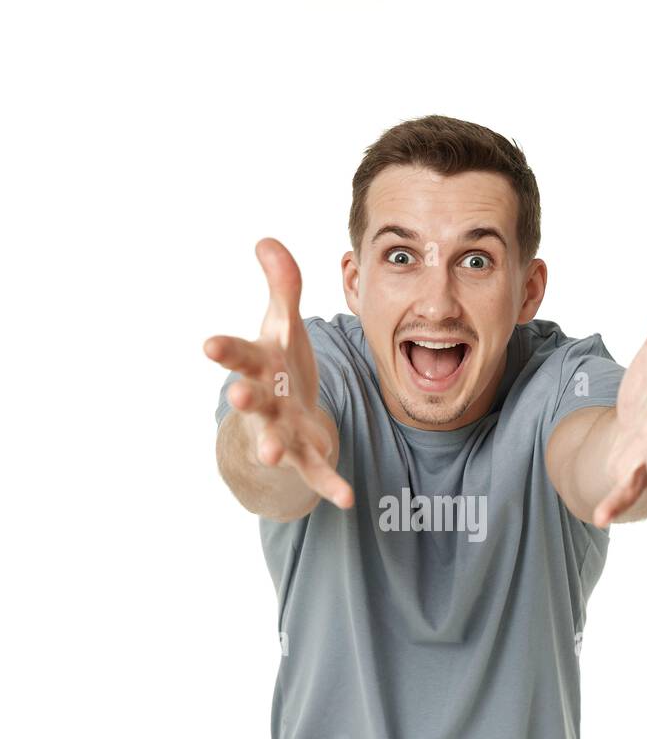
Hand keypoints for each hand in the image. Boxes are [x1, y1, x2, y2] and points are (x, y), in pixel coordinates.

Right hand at [203, 238, 354, 509]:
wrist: (279, 420)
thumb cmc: (278, 367)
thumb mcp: (282, 325)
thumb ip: (281, 286)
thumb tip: (267, 240)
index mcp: (258, 366)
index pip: (238, 354)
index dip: (225, 350)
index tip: (208, 344)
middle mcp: (264, 401)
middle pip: (251, 399)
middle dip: (244, 397)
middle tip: (235, 395)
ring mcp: (280, 431)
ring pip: (275, 439)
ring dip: (273, 445)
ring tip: (271, 451)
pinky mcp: (304, 455)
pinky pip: (316, 471)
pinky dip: (329, 485)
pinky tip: (346, 498)